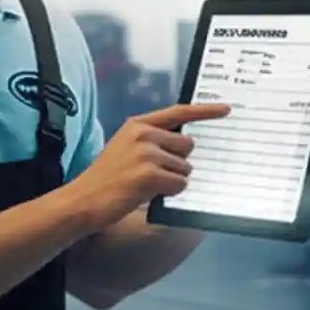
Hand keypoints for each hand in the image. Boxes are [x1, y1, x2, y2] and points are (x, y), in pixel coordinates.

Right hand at [66, 103, 230, 231]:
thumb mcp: (127, 147)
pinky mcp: (149, 174)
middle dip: (179, 161)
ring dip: (172, 180)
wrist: (83, 200)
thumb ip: (153, 140)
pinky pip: (179, 184)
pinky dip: (170, 192)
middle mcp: (144, 134)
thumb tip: (186, 144)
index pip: (179, 112)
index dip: (205, 111)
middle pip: (187, 145)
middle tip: (154, 173)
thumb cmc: (107, 178)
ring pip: (184, 168)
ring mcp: (147, 153)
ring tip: (145, 185)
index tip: (226, 109)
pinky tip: (148, 194)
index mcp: (138, 124)